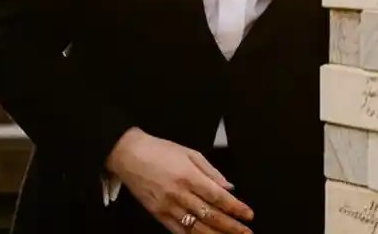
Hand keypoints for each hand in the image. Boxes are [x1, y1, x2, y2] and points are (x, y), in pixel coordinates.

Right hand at [106, 128, 253, 233]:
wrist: (129, 155)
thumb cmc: (160, 150)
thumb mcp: (190, 153)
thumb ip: (211, 172)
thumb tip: (228, 187)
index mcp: (190, 176)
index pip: (218, 197)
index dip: (235, 208)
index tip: (248, 215)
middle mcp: (180, 194)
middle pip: (210, 215)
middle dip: (231, 226)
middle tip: (246, 232)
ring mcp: (168, 206)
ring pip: (196, 227)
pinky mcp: (157, 214)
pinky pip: (177, 231)